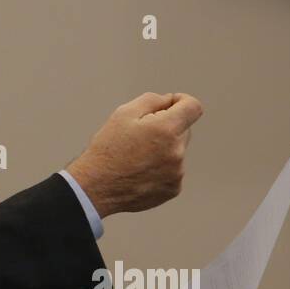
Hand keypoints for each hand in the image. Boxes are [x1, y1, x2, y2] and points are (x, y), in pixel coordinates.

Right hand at [66, 92, 202, 216]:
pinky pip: (173, 170)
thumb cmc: (107, 150)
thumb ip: (152, 100)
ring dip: (163, 149)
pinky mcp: (174, 188)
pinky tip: (140, 171)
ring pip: (177, 151)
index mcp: (166, 129)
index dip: (182, 101)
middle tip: (140, 136)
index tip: (170, 105)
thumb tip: (169, 101)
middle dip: (167, 127)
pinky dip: (161, 168)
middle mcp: (176, 152)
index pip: (193, 107)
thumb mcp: (123, 114)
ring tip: (136, 157)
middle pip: (184, 129)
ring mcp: (177, 172)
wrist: (96, 188)